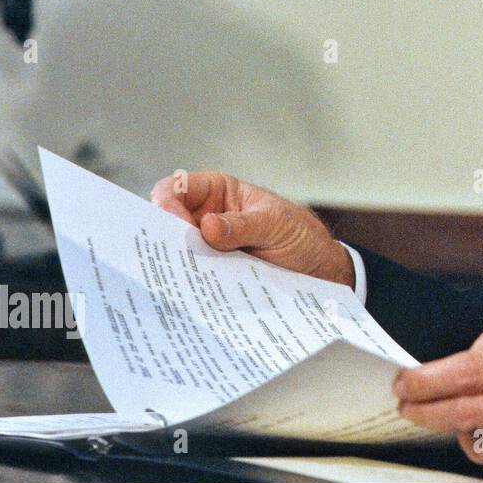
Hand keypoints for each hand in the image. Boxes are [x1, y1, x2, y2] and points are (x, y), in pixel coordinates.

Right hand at [149, 170, 353, 287]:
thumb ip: (243, 225)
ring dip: (175, 264)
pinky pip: (192, 277)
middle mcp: (206, 217)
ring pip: (175, 253)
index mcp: (219, 192)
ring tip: (177, 278)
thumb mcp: (275, 224)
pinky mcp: (212, 274)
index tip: (174, 225)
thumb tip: (208, 227)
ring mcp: (207, 248)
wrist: (319, 271)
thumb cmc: (300, 235)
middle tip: (168, 256)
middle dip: (163, 237)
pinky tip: (189, 293)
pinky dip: (189, 284)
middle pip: (167, 222)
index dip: (168, 203)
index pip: (178, 188)